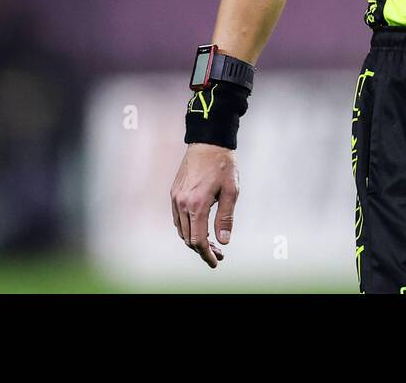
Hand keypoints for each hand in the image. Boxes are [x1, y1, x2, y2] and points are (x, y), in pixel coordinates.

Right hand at [170, 142, 239, 268]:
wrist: (207, 143)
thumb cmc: (223, 165)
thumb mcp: (231, 191)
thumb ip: (226, 217)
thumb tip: (223, 240)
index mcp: (197, 204)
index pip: (198, 240)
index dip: (206, 254)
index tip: (216, 261)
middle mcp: (182, 203)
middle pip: (188, 238)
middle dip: (202, 249)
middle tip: (218, 253)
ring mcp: (176, 198)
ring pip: (181, 230)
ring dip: (194, 240)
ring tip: (211, 242)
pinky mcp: (174, 193)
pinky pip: (177, 218)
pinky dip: (187, 228)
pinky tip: (199, 228)